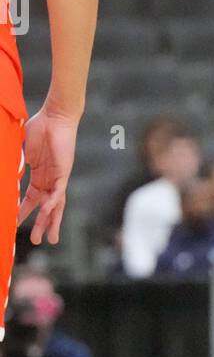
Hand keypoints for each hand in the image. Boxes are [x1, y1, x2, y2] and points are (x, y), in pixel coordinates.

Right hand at [17, 106, 78, 243]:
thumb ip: (16, 162)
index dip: (23, 211)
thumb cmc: (39, 127)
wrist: (55, 116)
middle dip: (42, 224)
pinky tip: (47, 213)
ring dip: (50, 221)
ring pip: (55, 204)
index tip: (14, 223)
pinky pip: (58, 191)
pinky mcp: (64, 172)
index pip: (31, 198)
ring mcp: (58, 177)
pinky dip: (53, 203)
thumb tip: (6, 172)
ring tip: (48, 239)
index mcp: (39, 175)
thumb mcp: (22, 150)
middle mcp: (49, 179)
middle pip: (46, 207)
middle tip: (37, 240)